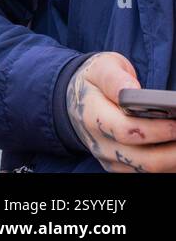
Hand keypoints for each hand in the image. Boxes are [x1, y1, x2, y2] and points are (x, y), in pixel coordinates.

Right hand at [66, 52, 175, 170]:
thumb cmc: (94, 82)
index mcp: (91, 115)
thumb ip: (114, 77)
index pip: (125, 130)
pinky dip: (167, 164)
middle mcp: (99, 142)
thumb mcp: (101, 68)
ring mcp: (109, 158)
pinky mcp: (119, 166)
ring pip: (148, 169)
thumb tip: (133, 90)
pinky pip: (147, 172)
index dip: (157, 129)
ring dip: (173, 160)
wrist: (75, 100)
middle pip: (143, 159)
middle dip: (173, 152)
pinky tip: (174, 149)